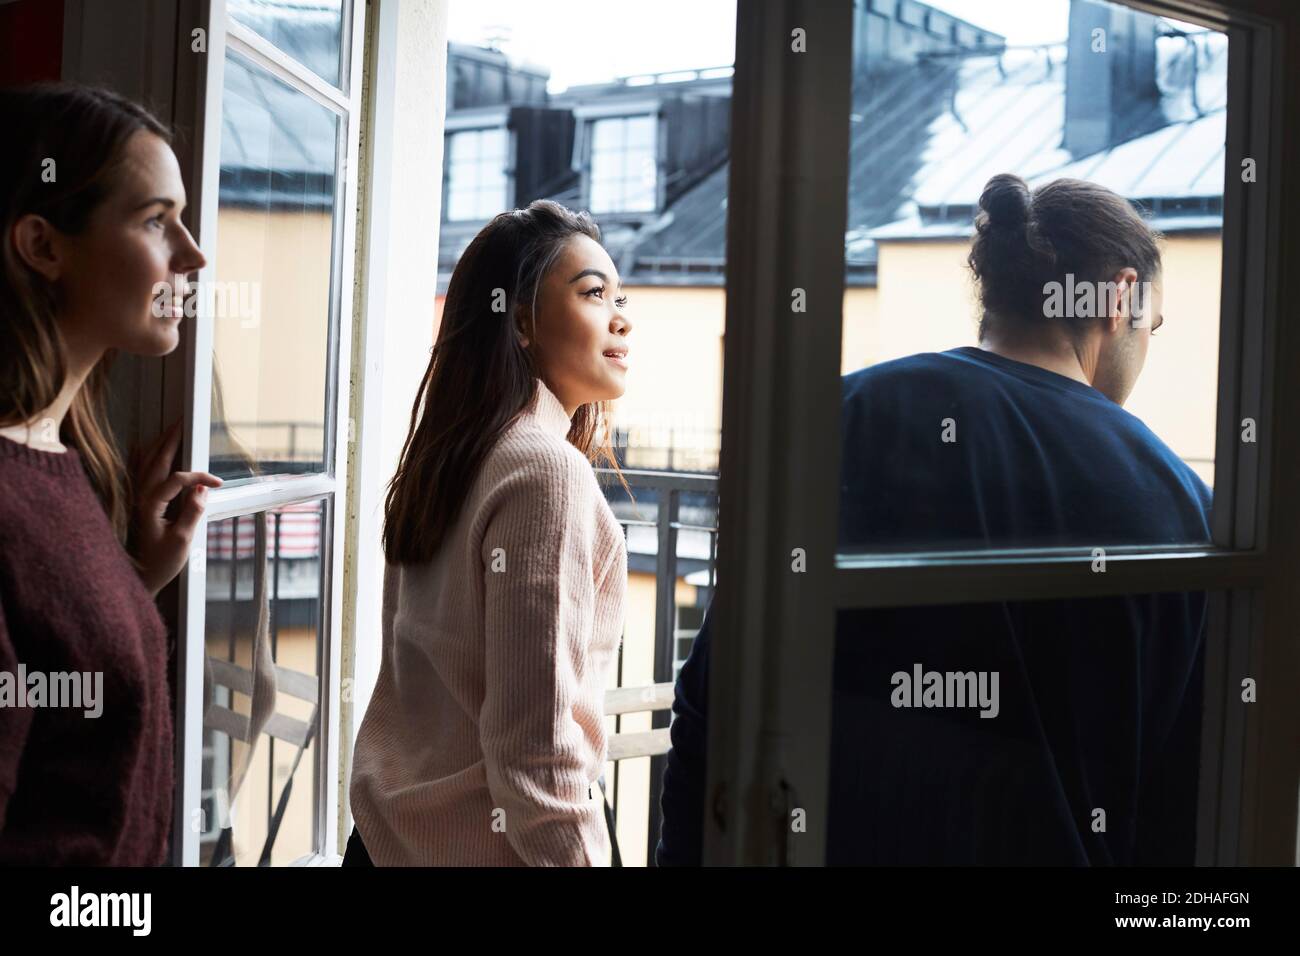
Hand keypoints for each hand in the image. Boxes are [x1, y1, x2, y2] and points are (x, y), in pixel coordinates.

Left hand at [129, 419, 222, 596]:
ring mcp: (137, 500)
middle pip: (155, 461)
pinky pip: (139, 474)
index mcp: (151, 505)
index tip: (219, 484)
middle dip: (170, 441)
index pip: (177, 479)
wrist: (138, 579)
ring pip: (145, 464)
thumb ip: (192, 513)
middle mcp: (140, 498)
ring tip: (170, 432)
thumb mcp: (182, 541)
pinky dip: (144, 459)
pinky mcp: (138, 505)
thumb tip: (202, 489)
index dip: (199, 477)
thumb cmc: (159, 563)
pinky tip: (146, 450)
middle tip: (182, 424)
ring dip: (159, 446)